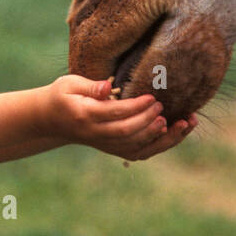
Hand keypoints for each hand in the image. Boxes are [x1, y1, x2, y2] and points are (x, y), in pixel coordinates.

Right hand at [38, 75, 196, 159]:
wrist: (51, 120)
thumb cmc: (63, 96)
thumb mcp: (69, 83)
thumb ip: (91, 86)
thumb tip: (108, 87)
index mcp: (85, 115)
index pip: (114, 113)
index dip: (135, 107)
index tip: (152, 97)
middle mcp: (96, 134)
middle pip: (127, 133)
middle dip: (149, 122)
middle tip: (164, 108)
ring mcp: (105, 145)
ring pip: (137, 147)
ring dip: (163, 138)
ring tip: (184, 123)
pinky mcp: (113, 149)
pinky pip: (139, 152)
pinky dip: (159, 145)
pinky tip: (176, 132)